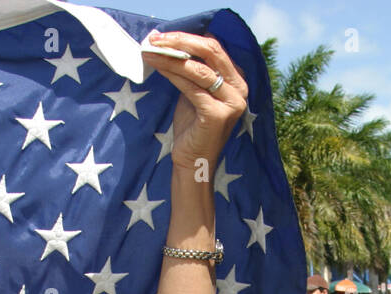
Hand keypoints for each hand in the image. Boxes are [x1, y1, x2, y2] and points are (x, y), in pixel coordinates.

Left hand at [143, 33, 247, 174]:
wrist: (193, 161)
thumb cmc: (193, 128)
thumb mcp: (195, 93)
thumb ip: (193, 71)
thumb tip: (172, 43)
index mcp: (237, 81)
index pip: (215, 48)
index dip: (188, 37)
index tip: (163, 35)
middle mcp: (240, 90)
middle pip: (211, 51)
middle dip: (180, 41)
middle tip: (156, 39)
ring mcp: (232, 103)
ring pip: (198, 68)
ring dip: (170, 57)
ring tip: (150, 51)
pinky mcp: (217, 114)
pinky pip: (191, 87)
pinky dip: (172, 74)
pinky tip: (157, 67)